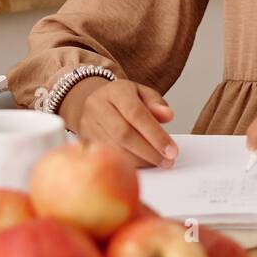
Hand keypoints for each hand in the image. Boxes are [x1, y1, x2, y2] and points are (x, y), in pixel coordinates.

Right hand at [60, 78, 177, 167]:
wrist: (94, 103)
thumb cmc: (122, 99)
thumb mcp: (142, 93)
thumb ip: (156, 104)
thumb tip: (167, 115)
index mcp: (115, 91)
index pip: (136, 114)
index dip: (155, 134)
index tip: (172, 150)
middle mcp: (97, 106)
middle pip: (124, 134)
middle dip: (149, 151)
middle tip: (168, 161)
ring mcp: (87, 125)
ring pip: (114, 149)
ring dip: (139, 161)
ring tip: (157, 163)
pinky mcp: (84, 141)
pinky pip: (106, 158)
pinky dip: (126, 164)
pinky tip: (140, 164)